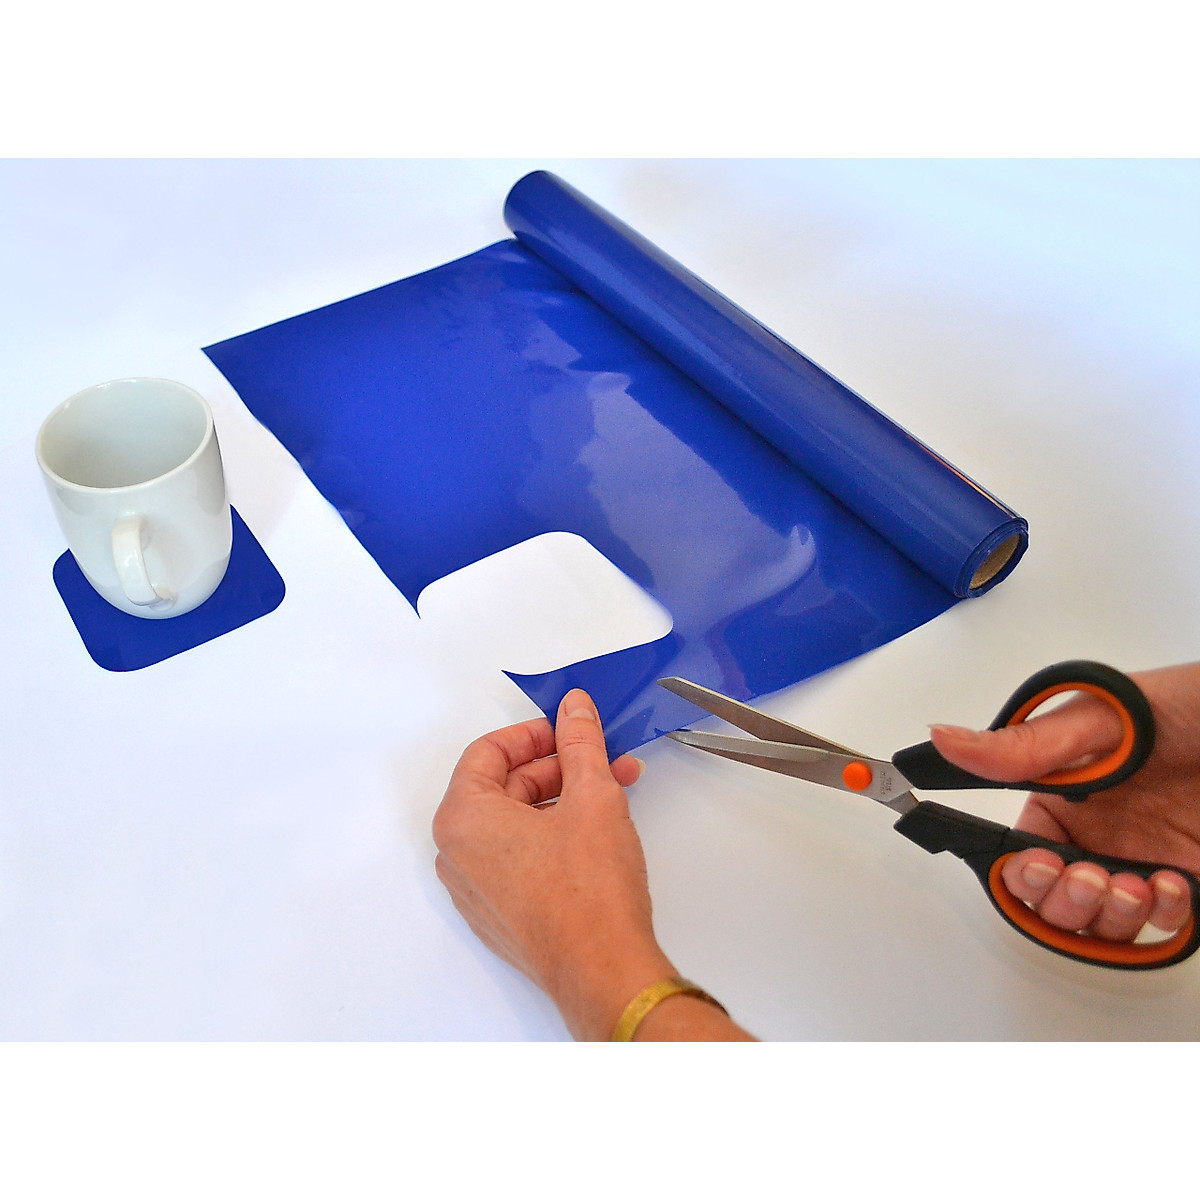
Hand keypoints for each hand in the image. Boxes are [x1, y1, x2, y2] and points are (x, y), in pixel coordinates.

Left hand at [433, 689, 752, 1039]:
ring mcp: (476, 891)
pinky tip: (594, 831)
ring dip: (561, 800)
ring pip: (513, 823)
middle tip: (599, 758)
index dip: (533, 733)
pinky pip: (516, 858)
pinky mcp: (499, 915)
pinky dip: (551, 835)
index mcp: (463, 820)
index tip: (567, 729)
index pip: (487, 752)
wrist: (604, 970)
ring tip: (611, 793)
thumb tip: (574, 711)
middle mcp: (457, 856)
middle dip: (557, 767)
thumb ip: (580, 742)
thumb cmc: (589, 894)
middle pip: (501, 787)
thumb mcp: (592, 795)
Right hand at [930, 662, 1199, 942]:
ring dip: (1112, 916)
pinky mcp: (1185, 881)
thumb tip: (944, 739)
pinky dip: (1160, 918)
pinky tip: (1170, 885)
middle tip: (1093, 878)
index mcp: (1061, 795)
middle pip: (1053, 899)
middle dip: (1066, 901)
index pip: (1017, 852)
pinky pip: (1158, 925)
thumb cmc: (1191, 707)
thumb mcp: (1101, 720)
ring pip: (1101, 922)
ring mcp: (1141, 859)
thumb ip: (1023, 745)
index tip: (1041, 864)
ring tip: (1136, 883)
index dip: (1020, 872)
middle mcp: (1097, 833)